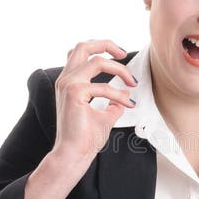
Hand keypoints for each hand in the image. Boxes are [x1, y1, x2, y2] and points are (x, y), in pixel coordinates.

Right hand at [53, 39, 136, 162]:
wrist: (73, 154)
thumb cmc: (85, 138)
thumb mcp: (104, 115)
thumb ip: (113, 102)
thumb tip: (125, 94)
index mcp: (69, 81)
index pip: (80, 52)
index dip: (101, 47)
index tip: (120, 56)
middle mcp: (66, 79)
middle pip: (84, 46)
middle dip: (107, 44)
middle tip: (124, 54)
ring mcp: (68, 85)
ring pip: (97, 61)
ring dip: (120, 69)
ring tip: (132, 82)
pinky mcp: (74, 94)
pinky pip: (103, 87)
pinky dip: (119, 95)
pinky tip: (128, 104)